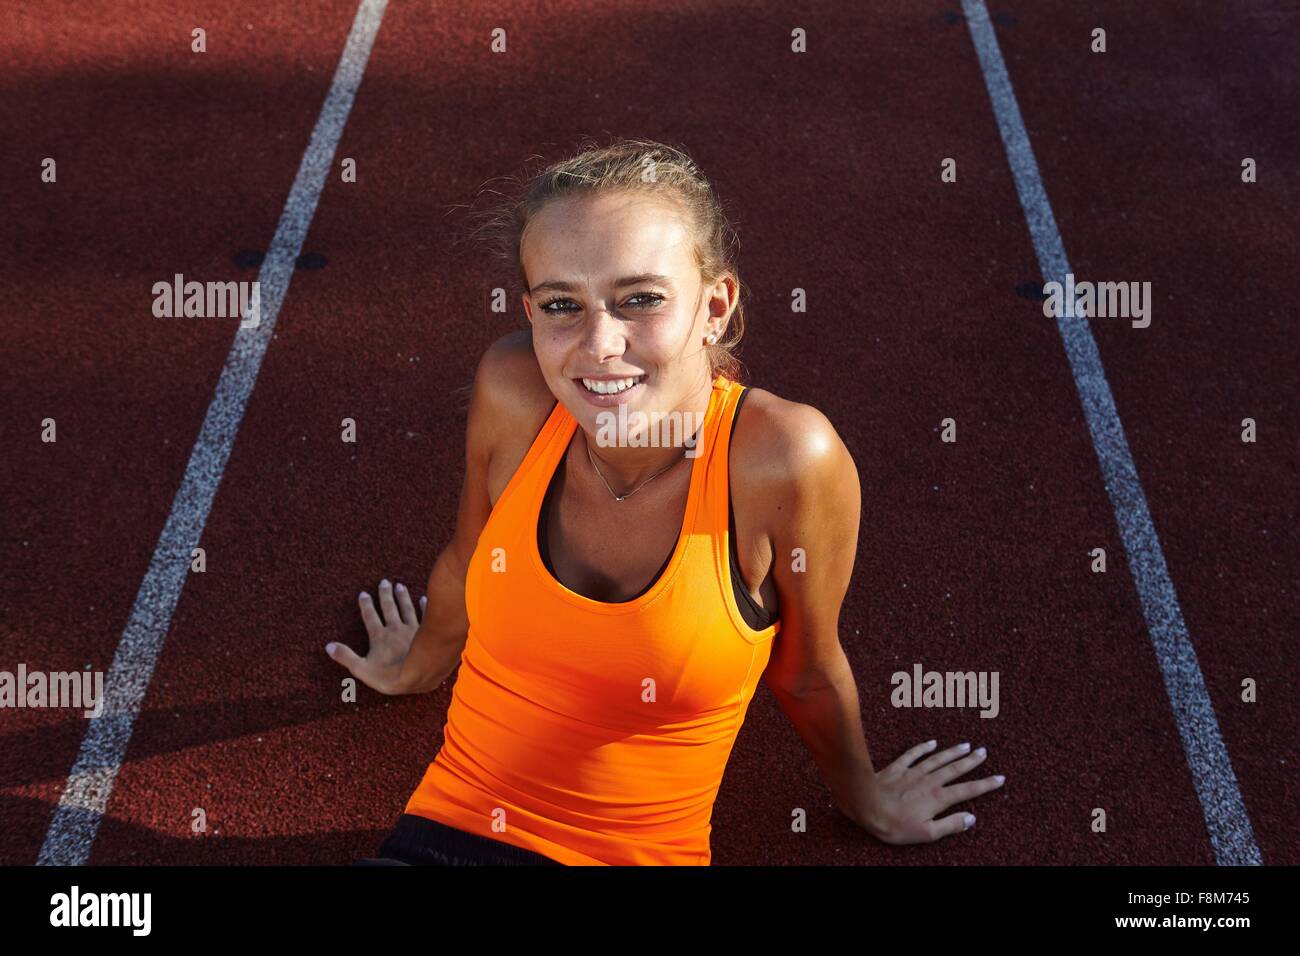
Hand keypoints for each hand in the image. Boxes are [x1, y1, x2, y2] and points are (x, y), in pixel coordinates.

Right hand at [326, 579, 427, 694]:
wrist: (419, 675)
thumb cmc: (390, 676)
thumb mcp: (361, 669)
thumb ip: (345, 656)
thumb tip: (329, 646)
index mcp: (379, 636)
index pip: (370, 617)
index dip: (366, 605)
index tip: (363, 593)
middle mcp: (395, 628)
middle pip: (389, 608)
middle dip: (385, 595)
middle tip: (384, 582)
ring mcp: (412, 629)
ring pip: (406, 608)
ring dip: (402, 597)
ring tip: (400, 585)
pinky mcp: (426, 633)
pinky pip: (424, 615)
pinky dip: (423, 606)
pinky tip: (423, 598)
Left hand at [861, 739, 1004, 843]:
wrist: (866, 805)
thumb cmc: (895, 824)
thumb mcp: (927, 833)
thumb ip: (950, 825)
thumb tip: (971, 818)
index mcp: (938, 798)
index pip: (967, 790)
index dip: (985, 784)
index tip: (1000, 778)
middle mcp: (929, 781)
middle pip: (955, 769)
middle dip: (971, 761)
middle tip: (984, 752)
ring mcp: (913, 772)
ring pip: (937, 759)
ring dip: (952, 752)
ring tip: (966, 745)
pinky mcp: (897, 768)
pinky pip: (913, 754)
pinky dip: (923, 748)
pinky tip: (932, 743)